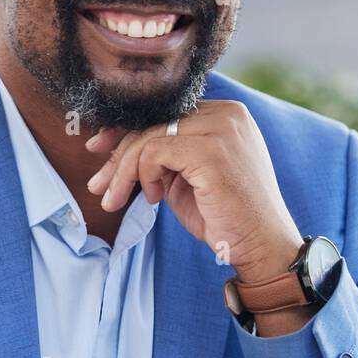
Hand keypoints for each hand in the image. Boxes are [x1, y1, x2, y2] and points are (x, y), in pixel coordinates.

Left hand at [85, 99, 302, 285]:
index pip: (165, 112)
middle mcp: (226, 114)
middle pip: (153, 123)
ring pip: (149, 137)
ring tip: (114, 200)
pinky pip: (155, 153)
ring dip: (124, 172)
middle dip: (117, 155)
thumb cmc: (225, 217)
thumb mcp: (188, 178)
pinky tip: (154, 198)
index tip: (99, 149)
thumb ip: (166, 156)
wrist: (260, 245)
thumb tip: (119, 148)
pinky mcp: (211, 152)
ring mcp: (221, 129)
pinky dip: (145, 176)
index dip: (127, 130)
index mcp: (224, 114)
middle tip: (97, 185)